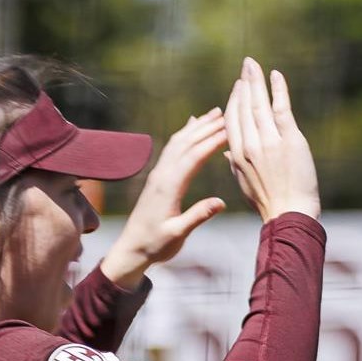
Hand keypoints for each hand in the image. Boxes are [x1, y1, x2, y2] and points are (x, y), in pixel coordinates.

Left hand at [99, 110, 229, 288]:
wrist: (132, 249)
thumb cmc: (155, 244)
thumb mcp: (178, 234)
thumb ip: (197, 217)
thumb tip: (221, 203)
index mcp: (169, 187)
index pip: (193, 157)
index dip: (212, 141)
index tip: (230, 129)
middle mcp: (162, 175)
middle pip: (186, 143)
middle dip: (206, 126)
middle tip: (226, 112)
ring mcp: (158, 174)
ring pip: (178, 142)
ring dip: (197, 126)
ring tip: (214, 113)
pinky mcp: (158, 177)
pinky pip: (172, 148)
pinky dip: (184, 134)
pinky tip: (192, 125)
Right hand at [224, 57, 320, 221]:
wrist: (289, 214)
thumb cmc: (268, 202)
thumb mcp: (244, 183)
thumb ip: (235, 164)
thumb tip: (226, 152)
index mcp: (236, 155)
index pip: (232, 120)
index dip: (234, 100)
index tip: (237, 86)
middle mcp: (250, 145)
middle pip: (243, 107)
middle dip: (244, 84)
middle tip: (246, 65)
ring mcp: (269, 141)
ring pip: (259, 104)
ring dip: (257, 81)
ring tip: (254, 65)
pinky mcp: (290, 140)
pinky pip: (281, 108)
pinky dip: (278, 89)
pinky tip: (275, 75)